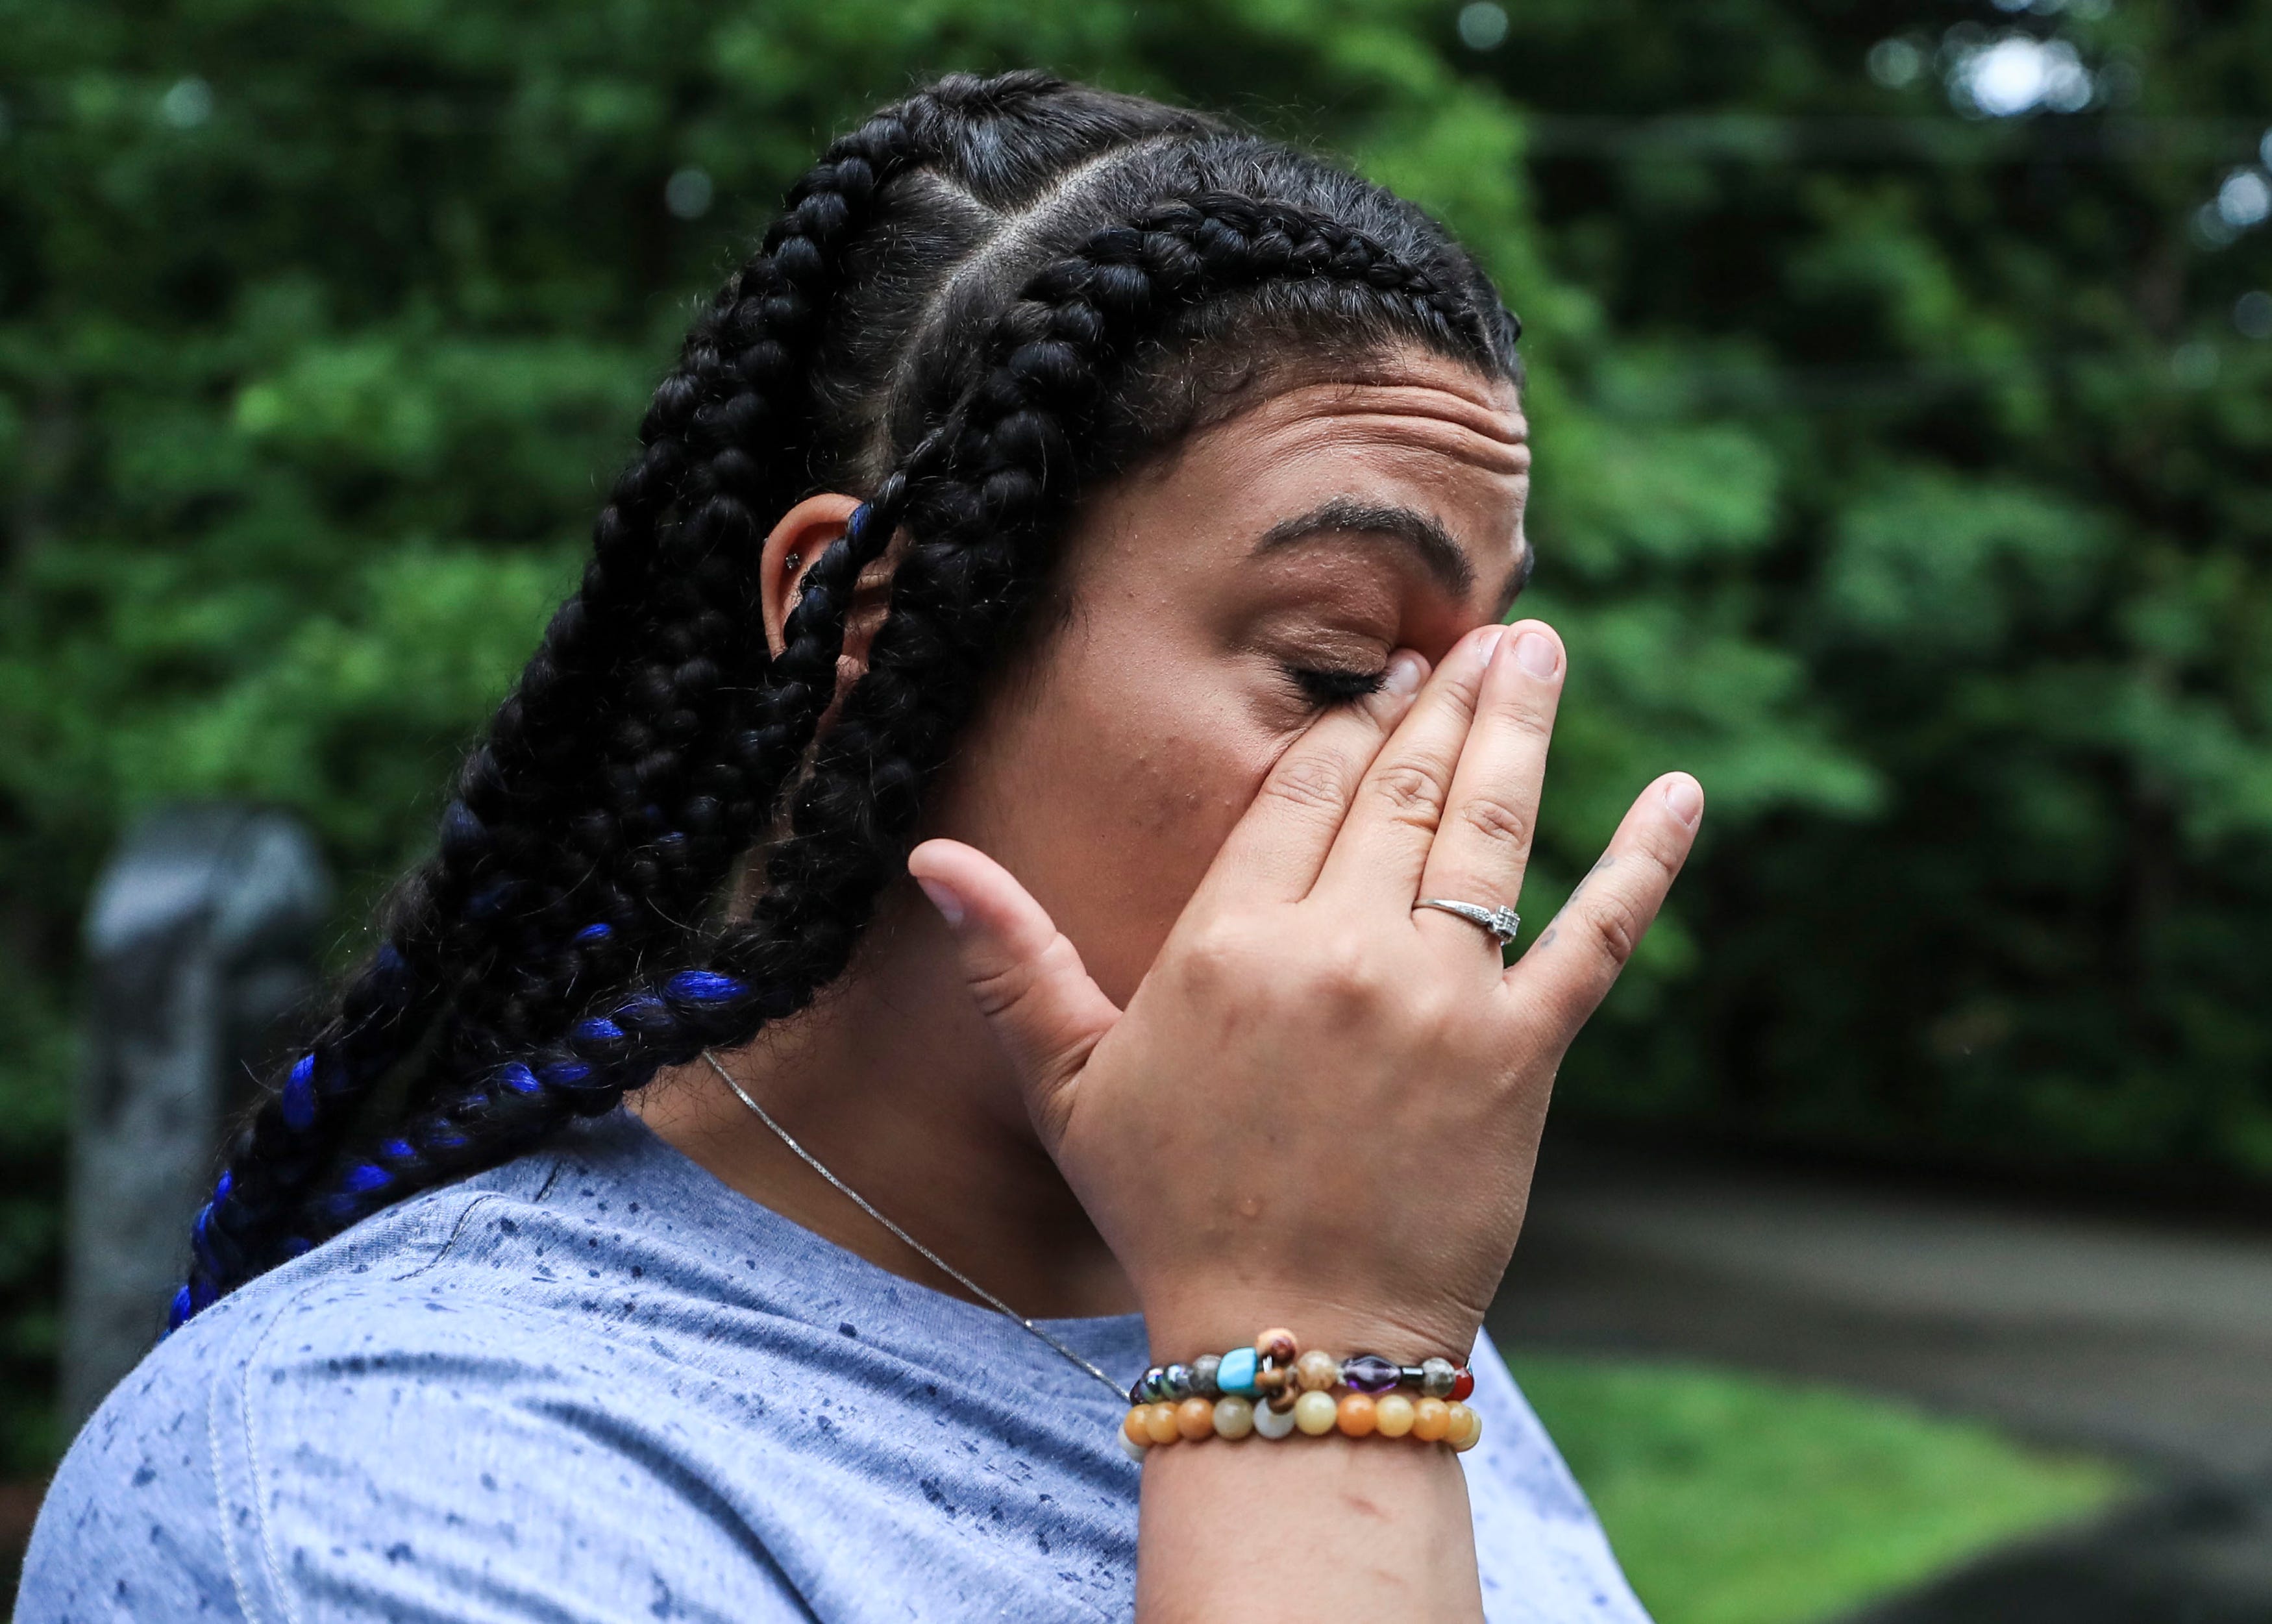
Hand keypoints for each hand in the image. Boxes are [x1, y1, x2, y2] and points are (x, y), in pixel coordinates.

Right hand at [908, 620, 1701, 1362]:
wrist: (1291, 1342)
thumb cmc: (1170, 1212)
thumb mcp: (1069, 1084)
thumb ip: (1013, 960)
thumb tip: (931, 855)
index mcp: (1229, 944)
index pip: (1302, 791)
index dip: (1351, 724)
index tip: (1388, 675)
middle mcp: (1337, 950)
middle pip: (1401, 787)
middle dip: (1445, 698)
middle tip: (1484, 633)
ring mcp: (1437, 999)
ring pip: (1489, 828)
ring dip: (1521, 727)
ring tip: (1538, 651)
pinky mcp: (1520, 1056)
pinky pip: (1597, 937)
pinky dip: (1645, 860)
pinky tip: (1685, 793)